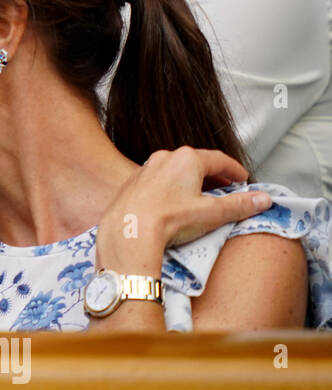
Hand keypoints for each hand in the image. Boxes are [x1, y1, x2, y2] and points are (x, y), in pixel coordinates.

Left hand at [95, 147, 270, 275]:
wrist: (128, 231)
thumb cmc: (168, 219)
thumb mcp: (212, 213)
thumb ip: (239, 205)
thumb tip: (262, 200)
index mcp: (187, 159)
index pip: (219, 160)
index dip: (234, 170)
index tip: (243, 179)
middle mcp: (165, 158)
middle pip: (197, 163)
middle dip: (214, 175)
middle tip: (227, 187)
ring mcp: (146, 169)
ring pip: (176, 171)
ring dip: (192, 181)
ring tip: (203, 196)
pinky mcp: (132, 183)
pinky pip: (158, 181)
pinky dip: (171, 188)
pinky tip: (175, 203)